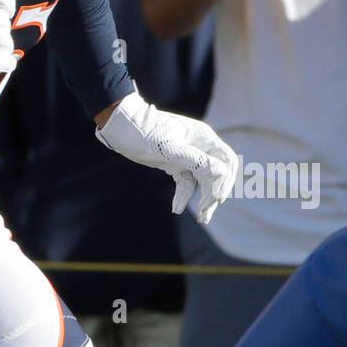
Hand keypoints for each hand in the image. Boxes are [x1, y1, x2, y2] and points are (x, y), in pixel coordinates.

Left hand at [96, 93, 239, 222]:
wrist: (120, 128)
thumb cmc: (144, 132)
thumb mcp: (169, 148)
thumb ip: (196, 160)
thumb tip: (222, 172)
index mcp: (203, 138)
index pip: (226, 161)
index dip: (225, 180)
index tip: (216, 198)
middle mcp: (199, 146)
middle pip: (217, 174)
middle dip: (213, 193)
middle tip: (204, 213)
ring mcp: (187, 156)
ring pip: (203, 181)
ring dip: (203, 199)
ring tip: (201, 219)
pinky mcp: (175, 164)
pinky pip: (186, 183)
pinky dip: (184, 196)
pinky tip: (176, 208)